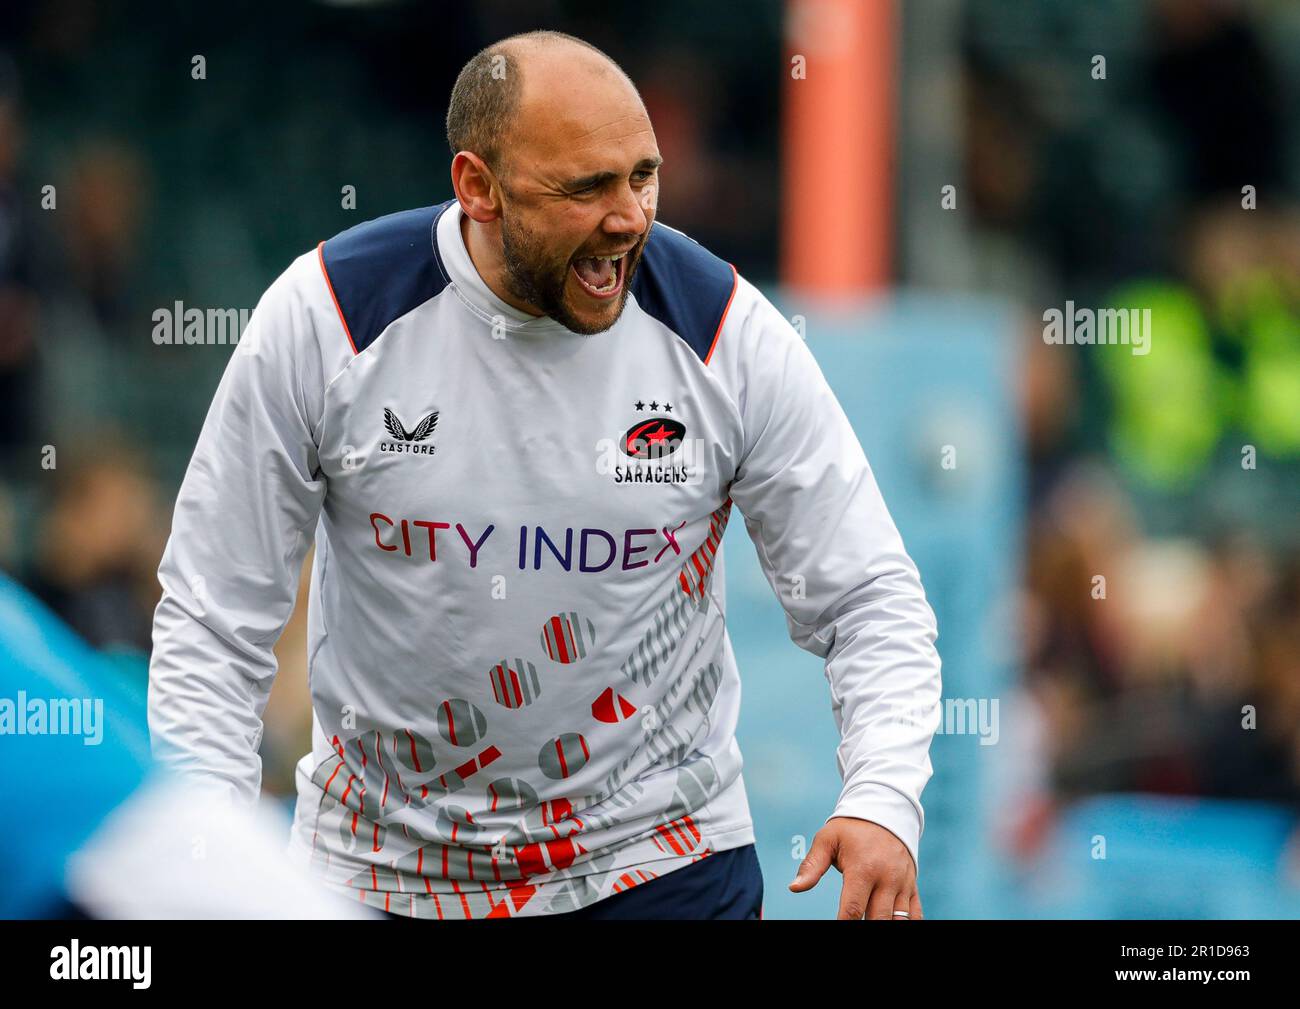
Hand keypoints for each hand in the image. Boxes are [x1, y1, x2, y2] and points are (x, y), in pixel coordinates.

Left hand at [788, 816, 921, 919]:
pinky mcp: (912, 885)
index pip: (852, 909)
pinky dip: (907, 923)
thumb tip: (794, 887)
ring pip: (898, 919)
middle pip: (878, 919)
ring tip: (869, 923)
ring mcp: (903, 883)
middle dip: (865, 927)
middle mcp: (887, 878)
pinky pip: (915, 914)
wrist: (885, 811)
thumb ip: (812, 865)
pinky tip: (893, 924)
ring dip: (885, 925)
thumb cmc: (851, 828)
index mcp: (863, 868)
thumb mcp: (827, 839)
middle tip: (852, 924)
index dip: (843, 924)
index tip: (836, 927)